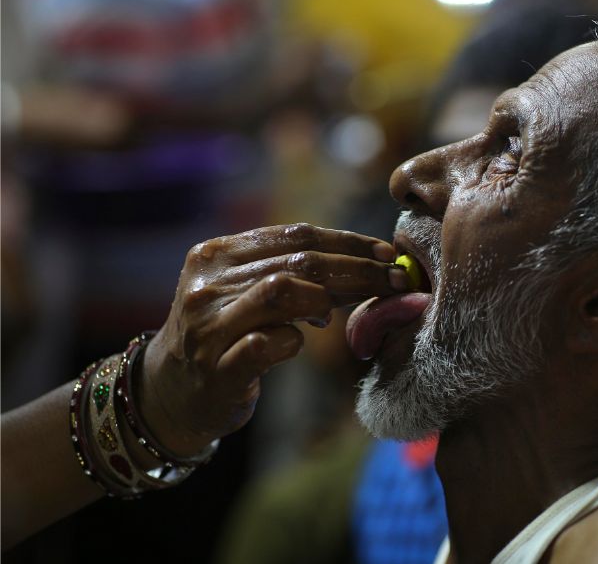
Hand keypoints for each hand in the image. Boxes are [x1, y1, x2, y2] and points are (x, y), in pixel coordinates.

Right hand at [139, 224, 404, 455]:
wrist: (169, 393)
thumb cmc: (224, 336)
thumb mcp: (245, 293)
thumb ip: (290, 274)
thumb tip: (367, 264)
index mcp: (217, 254)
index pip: (295, 235)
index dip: (348, 242)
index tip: (387, 254)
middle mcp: (208, 284)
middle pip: (297, 263)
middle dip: (356, 270)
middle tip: (395, 281)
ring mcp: (208, 326)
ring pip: (280, 292)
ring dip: (326, 300)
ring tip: (341, 311)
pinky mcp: (215, 368)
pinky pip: (266, 344)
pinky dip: (292, 341)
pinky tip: (299, 343)